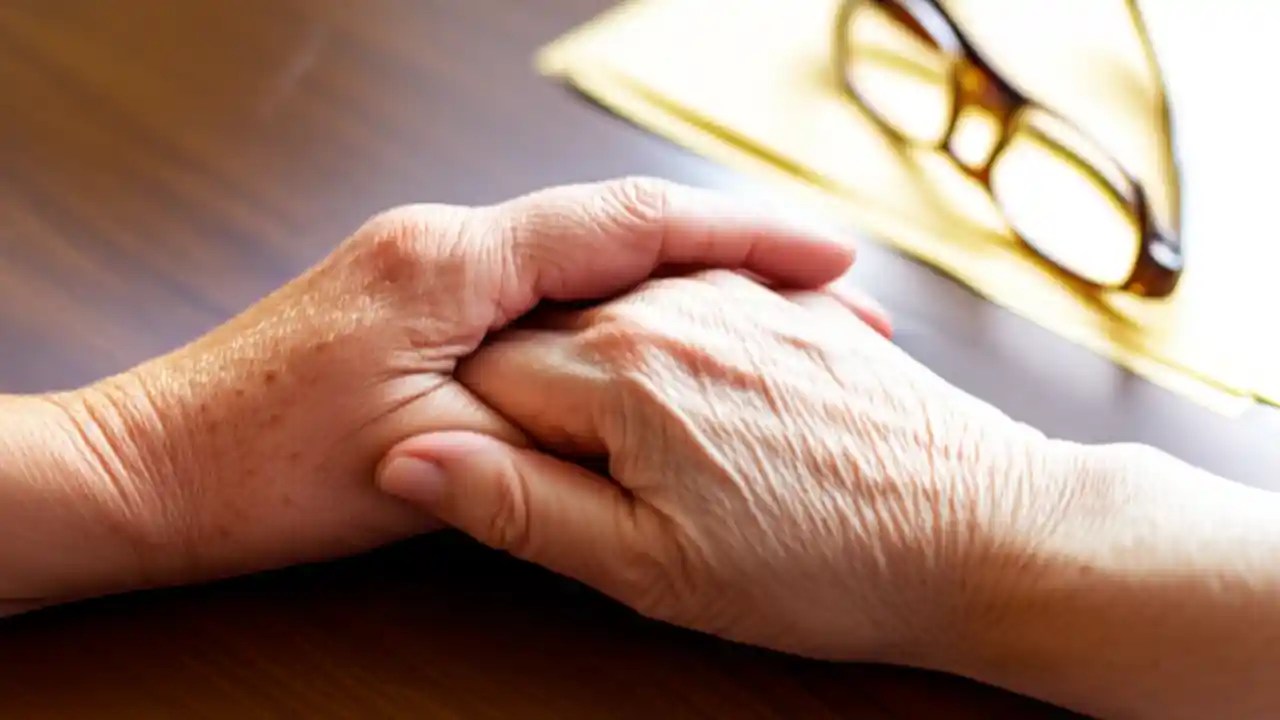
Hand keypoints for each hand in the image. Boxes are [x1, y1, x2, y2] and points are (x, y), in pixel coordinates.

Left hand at [9, 178, 869, 605]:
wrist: (151, 465)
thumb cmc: (262, 467)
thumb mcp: (417, 458)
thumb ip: (528, 423)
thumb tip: (620, 403)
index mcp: (452, 259)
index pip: (629, 223)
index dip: (741, 240)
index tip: (830, 261)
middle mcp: (444, 238)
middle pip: (620, 224)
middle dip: (732, 253)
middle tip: (829, 295)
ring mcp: (430, 262)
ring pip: (590, 255)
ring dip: (685, 278)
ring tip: (782, 313)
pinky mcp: (419, 296)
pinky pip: (551, 285)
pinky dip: (625, 304)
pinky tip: (672, 334)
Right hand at [377, 269, 1088, 663]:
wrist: (979, 532)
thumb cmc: (823, 568)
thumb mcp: (649, 569)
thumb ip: (519, 504)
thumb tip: (410, 457)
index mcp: (619, 374)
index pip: (484, 378)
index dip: (481, 437)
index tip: (513, 482)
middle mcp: (670, 311)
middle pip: (542, 333)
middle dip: (539, 403)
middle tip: (590, 479)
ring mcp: (732, 296)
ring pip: (610, 311)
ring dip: (604, 374)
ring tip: (660, 455)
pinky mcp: (780, 299)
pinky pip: (688, 299)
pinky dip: (669, 346)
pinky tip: (699, 405)